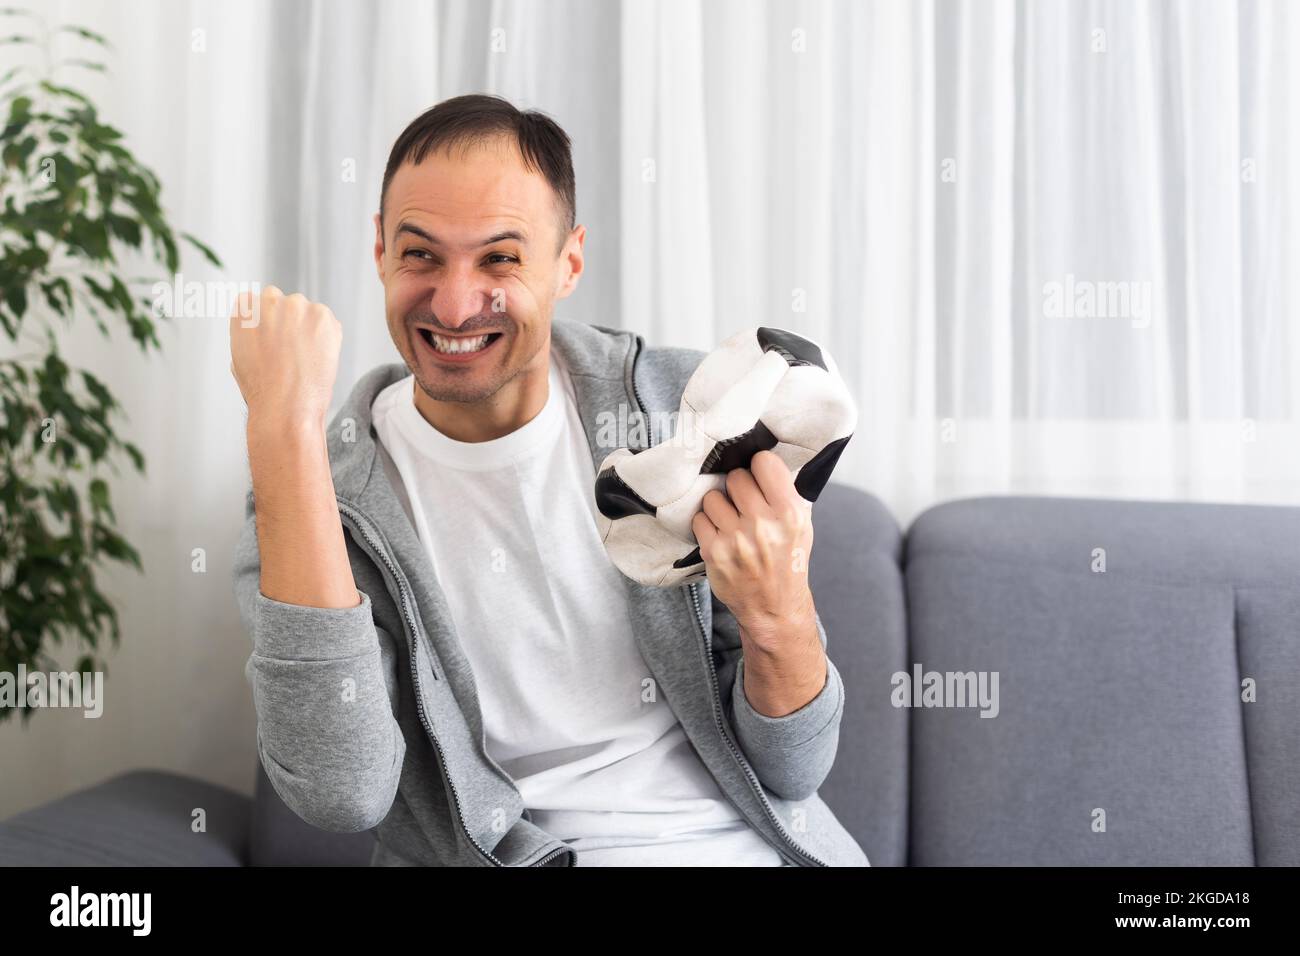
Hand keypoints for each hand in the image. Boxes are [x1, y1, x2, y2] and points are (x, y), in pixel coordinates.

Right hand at [229, 285, 341, 427]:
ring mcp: (298, 306)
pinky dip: (327, 335)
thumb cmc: (262, 389)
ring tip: (304, 357)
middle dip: (288, 321)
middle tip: (291, 350)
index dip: (267, 322)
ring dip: (308, 327)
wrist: (286, 406)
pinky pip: (327, 321)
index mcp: (245, 308)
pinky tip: (317, 357)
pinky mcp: (323, 316)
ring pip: (307, 311)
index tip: (273, 337)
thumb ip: (249, 332)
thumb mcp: (239, 355)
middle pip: (284, 302)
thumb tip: (262, 326)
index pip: (257, 301)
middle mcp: (270, 301)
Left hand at [690, 449, 815, 648]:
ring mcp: (736, 539)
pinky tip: (720, 533)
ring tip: (730, 518)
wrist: (773, 607)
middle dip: (739, 487)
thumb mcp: (802, 526)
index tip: (759, 476)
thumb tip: (763, 461)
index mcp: (789, 514)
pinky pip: (699, 518)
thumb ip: (786, 494)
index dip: (759, 467)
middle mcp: (763, 525)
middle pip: (736, 477)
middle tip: (744, 501)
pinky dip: (707, 523)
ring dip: (720, 504)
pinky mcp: (714, 552)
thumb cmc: (787, 562)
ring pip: (713, 496)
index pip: (764, 463)